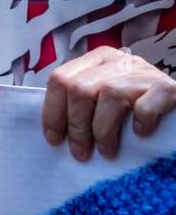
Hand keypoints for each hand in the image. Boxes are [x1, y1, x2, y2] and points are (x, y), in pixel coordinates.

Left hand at [42, 46, 175, 160]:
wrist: (174, 107)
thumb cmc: (132, 107)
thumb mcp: (101, 98)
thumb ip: (80, 105)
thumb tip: (54, 134)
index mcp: (95, 61)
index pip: (59, 80)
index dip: (52, 112)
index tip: (54, 140)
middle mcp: (117, 61)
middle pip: (79, 89)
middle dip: (76, 127)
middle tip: (81, 153)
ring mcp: (143, 72)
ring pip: (109, 96)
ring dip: (104, 131)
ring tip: (107, 151)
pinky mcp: (167, 87)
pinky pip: (145, 105)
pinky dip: (140, 122)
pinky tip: (140, 134)